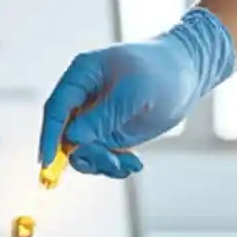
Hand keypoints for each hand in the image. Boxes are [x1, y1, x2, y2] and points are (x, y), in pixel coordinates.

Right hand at [37, 8, 236, 178]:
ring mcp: (95, 116)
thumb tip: (72, 140)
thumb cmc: (162, 72)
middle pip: (66, 135)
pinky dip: (114, 165)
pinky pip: (100, 155)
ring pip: (82, 150)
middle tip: (111, 163)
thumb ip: (102, 117)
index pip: (56, 109)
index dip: (49, 137)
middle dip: (85, 154)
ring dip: (102, 162)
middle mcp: (83, 97)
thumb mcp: (133, 94)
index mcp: (81, 75)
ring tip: (130, 164)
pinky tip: (134, 164)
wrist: (189, 72)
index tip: (47, 163)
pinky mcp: (109, 131)